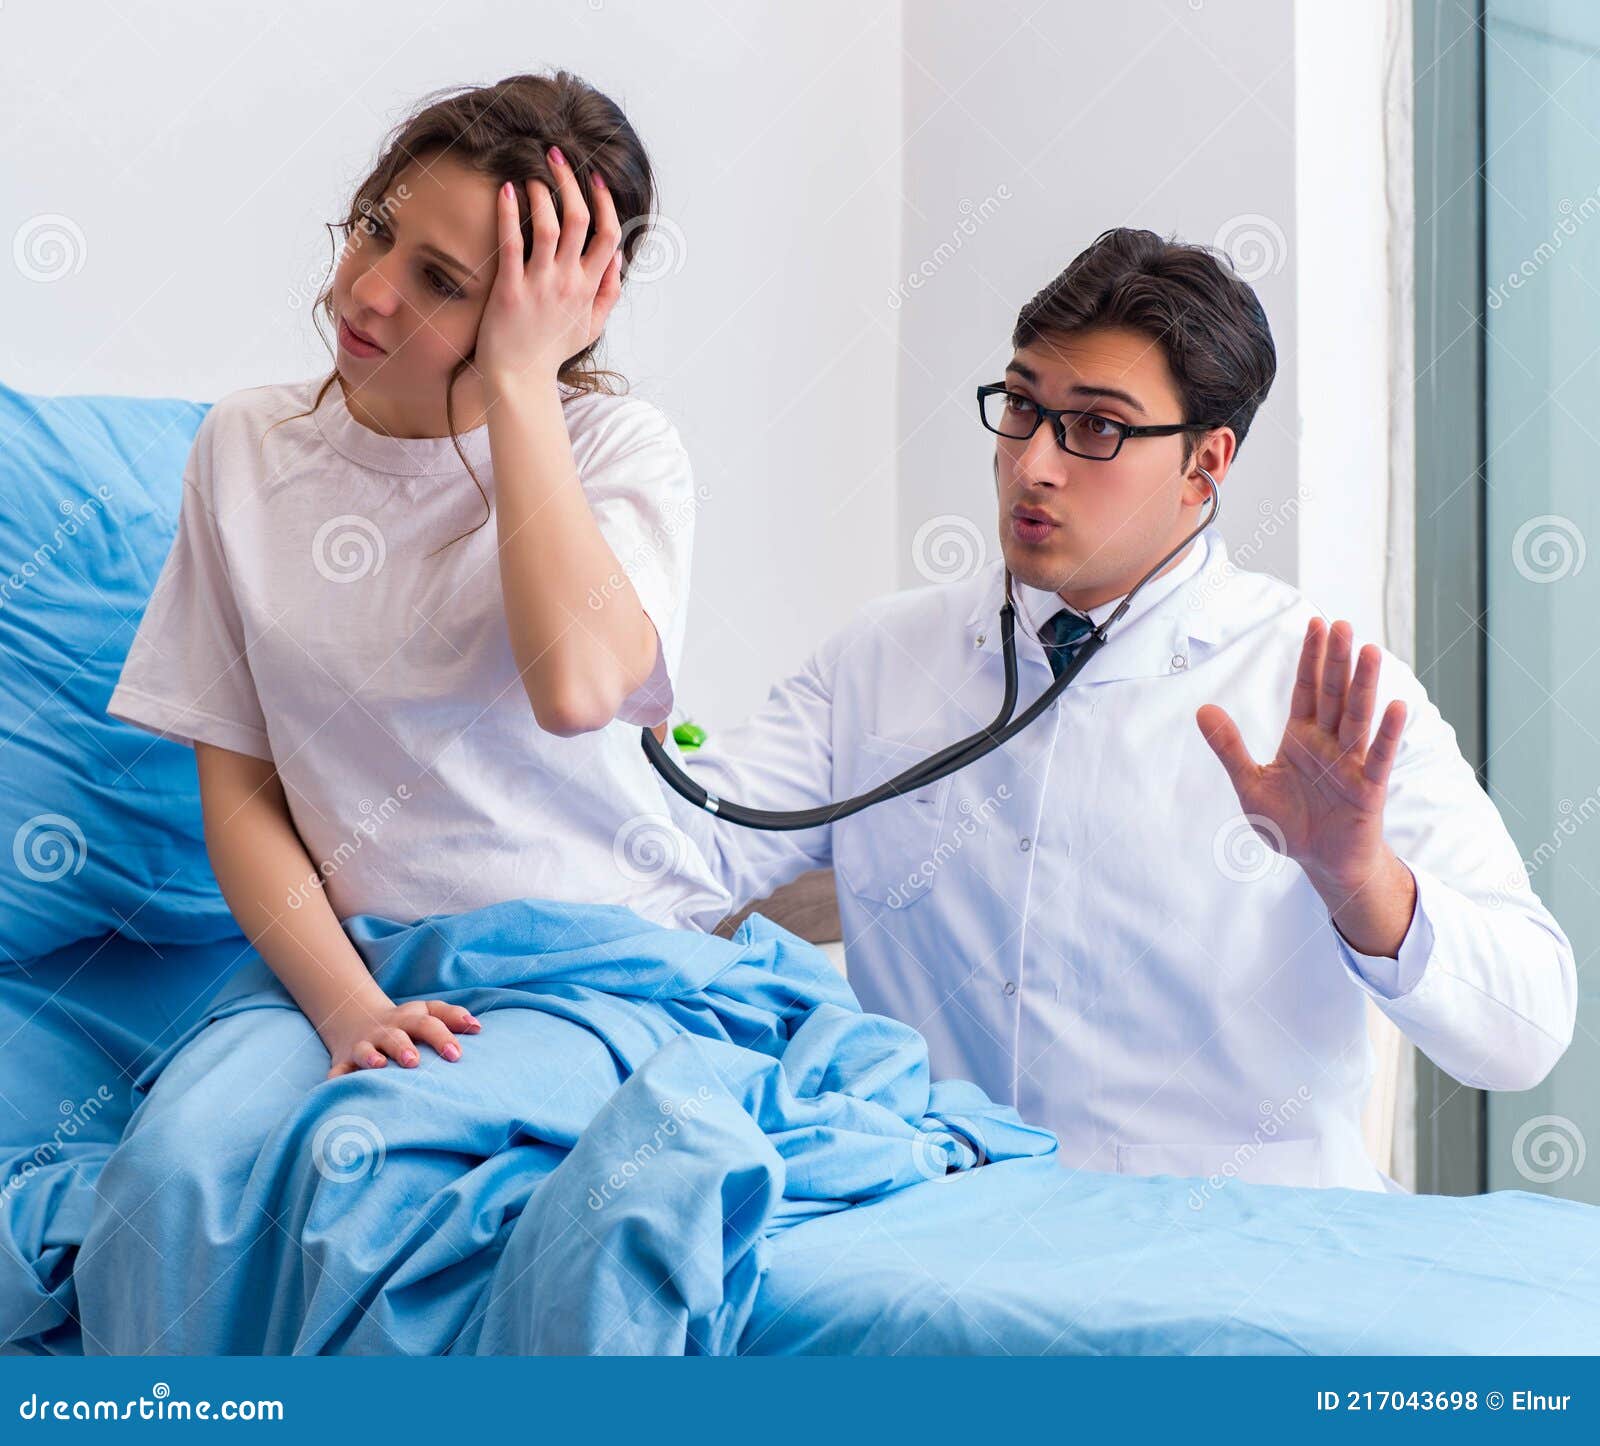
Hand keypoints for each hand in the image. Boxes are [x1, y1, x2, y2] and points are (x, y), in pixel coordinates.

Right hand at [321, 995, 481, 1079]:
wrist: (359, 1021)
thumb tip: (478, 1027)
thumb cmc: (407, 1023)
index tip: (456, 1055)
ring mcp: (363, 1045)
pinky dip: (336, 1078)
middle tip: (414, 1062)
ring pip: (365, 1050)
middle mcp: (386, 1030)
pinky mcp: (344, 1061)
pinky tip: (337, 1086)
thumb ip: (452, 1017)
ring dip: (371, 1057)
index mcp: (409, 1019)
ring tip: (378, 1066)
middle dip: (403, 1047)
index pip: (428, 1023)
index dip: (443, 1037)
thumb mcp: (428, 1013)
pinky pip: (338, 1071)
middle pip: (396, 1035)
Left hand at [474, 146, 621, 385]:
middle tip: (557, 155)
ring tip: (533, 169)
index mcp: (589, 289)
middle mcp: (569, 284)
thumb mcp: (591, 326)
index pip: (608, 236)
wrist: (520, 380)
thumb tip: (617, 256)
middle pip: (581, 222)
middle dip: (572, 182)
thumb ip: (608, 292)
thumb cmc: (551, 352)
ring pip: (550, 227)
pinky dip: (511, 214)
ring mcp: (540, 286)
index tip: (595, 177)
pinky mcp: (511, 291)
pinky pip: (512, 245)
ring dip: (543, 192)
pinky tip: (508, 190)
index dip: (605, 202)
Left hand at [1196, 617, 1407, 894]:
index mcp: (1301, 738)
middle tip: (1344, 624)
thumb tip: (1202, 710)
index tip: (1317, 623)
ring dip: (1364, 685)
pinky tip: (1395, 706)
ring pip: (1357, 717)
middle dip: (1337, 660)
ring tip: (1371, 650)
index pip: (1307, 689)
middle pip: (1334, 694)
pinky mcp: (1367, 788)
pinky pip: (1378, 757)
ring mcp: (1350, 763)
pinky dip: (1386, 734)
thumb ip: (1229, 748)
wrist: (1319, 863)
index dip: (1311, 657)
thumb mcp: (1250, 784)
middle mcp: (1329, 743)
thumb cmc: (1289, 824)